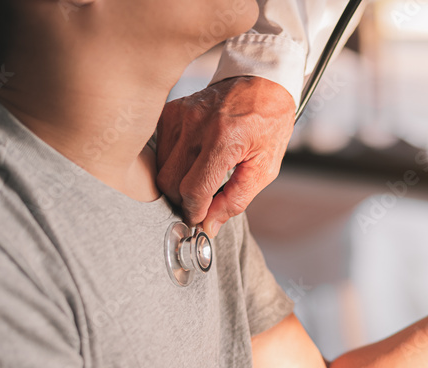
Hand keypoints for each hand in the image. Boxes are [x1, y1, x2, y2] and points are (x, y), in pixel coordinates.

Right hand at [156, 76, 295, 236]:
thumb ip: (236, 199)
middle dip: (184, 199)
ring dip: (177, 181)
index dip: (195, 212)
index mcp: (224, 139)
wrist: (261, 81)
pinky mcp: (170, 111)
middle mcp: (196, 125)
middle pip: (170, 182)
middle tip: (202, 200)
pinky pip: (159, 149)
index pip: (194, 189)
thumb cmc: (268, 124)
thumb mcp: (264, 167)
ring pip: (161, 168)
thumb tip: (209, 226)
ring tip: (200, 176)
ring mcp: (180, 115)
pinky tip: (191, 159)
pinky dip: (171, 162)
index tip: (200, 219)